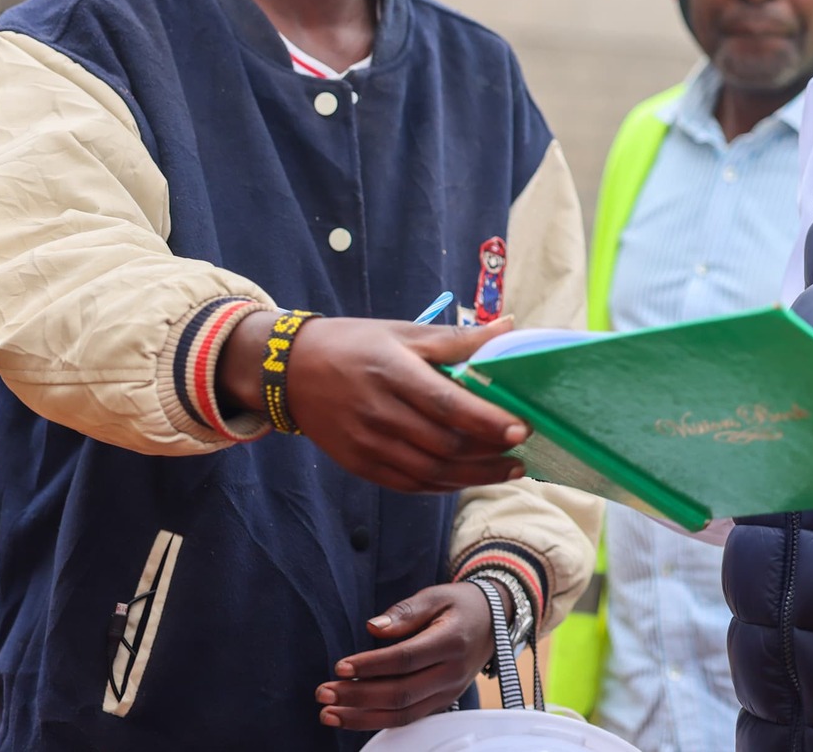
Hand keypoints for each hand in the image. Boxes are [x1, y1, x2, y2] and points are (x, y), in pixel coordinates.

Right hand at [216, 313, 528, 491]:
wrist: (290, 370)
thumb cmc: (356, 344)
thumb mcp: (403, 332)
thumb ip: (457, 338)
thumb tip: (509, 328)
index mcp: (392, 372)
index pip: (447, 404)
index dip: (486, 421)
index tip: (522, 429)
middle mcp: (379, 411)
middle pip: (443, 444)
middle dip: (489, 453)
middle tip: (522, 451)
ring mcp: (367, 442)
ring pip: (430, 471)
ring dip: (474, 476)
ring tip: (508, 471)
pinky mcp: (358, 463)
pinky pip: (409, 483)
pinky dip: (444, 485)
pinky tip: (468, 477)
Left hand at [316, 582, 498, 730]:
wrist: (494, 622)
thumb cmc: (460, 605)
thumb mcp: (436, 596)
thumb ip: (405, 612)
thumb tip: (373, 628)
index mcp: (452, 641)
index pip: (406, 659)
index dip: (371, 665)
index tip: (340, 666)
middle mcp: (452, 672)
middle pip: (401, 693)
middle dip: (358, 696)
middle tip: (323, 692)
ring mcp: (449, 692)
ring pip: (403, 714)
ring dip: (362, 717)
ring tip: (328, 714)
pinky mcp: (443, 703)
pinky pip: (409, 719)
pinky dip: (378, 722)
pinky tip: (352, 718)